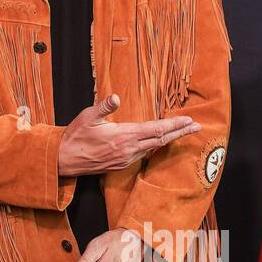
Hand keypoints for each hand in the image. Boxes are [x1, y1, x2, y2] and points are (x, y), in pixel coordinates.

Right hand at [57, 93, 200, 175]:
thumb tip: (115, 97)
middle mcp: (129, 149)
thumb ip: (103, 107)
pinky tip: (161, 141)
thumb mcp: (87, 117)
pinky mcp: (121, 164)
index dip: (174, 125)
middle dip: (180, 133)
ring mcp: (126, 158)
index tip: (188, 121)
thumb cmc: (75, 136)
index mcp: (124, 136)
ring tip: (182, 132)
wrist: (65, 160)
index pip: (155, 129)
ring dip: (169, 139)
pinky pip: (144, 153)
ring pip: (154, 147)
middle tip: (196, 127)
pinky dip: (156, 146)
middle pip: (161, 140)